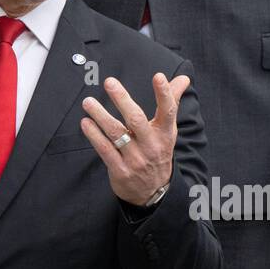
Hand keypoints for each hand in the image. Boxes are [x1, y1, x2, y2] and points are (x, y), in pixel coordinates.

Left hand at [81, 73, 188, 205]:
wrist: (154, 192)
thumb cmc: (158, 153)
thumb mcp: (168, 130)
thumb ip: (172, 101)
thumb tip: (183, 78)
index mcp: (165, 133)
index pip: (168, 110)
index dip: (164, 93)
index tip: (158, 76)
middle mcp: (151, 145)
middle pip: (136, 119)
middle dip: (122, 99)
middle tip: (109, 82)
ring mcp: (135, 159)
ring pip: (116, 133)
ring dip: (100, 115)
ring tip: (88, 102)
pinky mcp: (120, 170)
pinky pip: (105, 150)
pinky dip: (94, 135)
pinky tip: (86, 123)